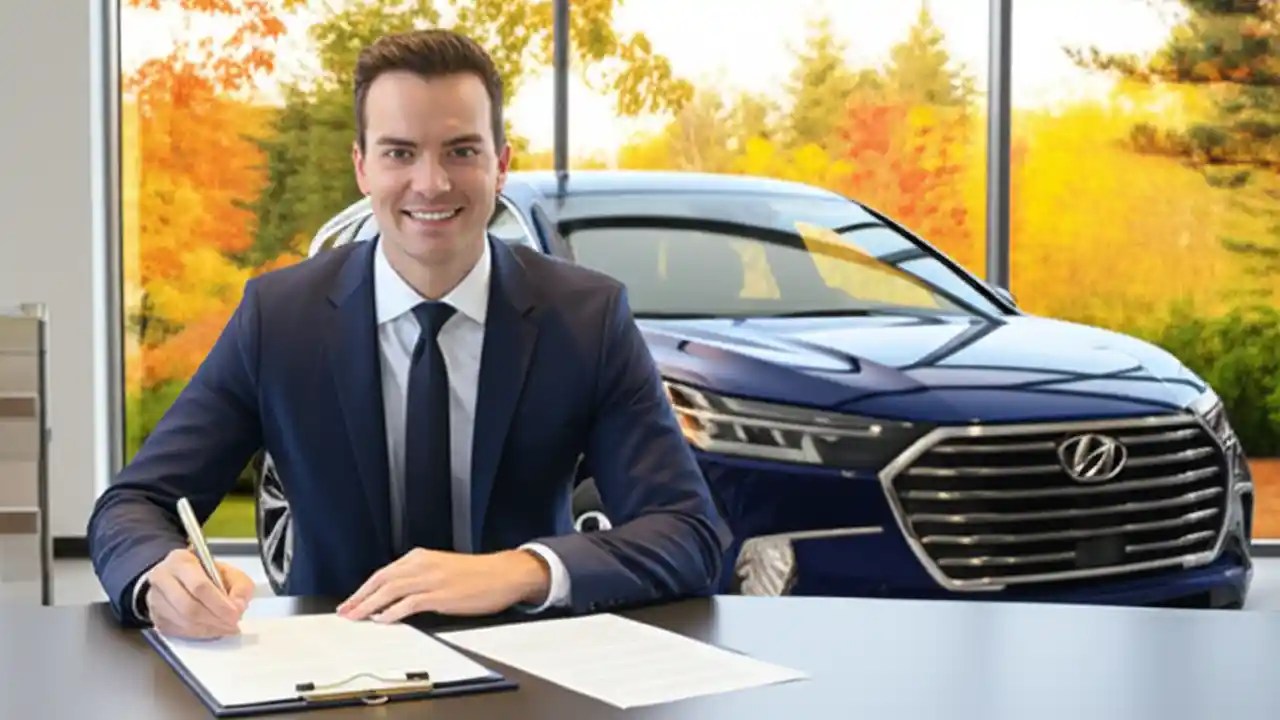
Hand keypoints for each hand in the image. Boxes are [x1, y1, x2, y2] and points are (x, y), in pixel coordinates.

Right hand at [145, 548, 254, 638]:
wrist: (177, 576)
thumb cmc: (203, 573)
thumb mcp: (228, 570)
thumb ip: (239, 586)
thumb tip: (239, 606)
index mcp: (181, 562)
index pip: (199, 586)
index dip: (219, 604)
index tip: (235, 613)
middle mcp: (163, 579)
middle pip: (189, 607)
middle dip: (215, 619)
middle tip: (232, 624)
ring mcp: (155, 599)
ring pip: (183, 622)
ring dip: (209, 629)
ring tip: (226, 627)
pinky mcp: (155, 617)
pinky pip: (179, 632)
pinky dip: (200, 634)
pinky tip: (213, 630)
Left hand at [337, 548, 549, 623]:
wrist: (504, 573)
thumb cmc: (478, 574)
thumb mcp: (443, 569)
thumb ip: (420, 578)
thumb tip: (397, 598)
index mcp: (421, 557)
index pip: (384, 572)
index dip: (364, 588)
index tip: (351, 601)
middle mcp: (422, 564)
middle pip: (381, 580)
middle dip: (359, 597)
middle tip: (345, 611)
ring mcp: (431, 579)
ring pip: (390, 590)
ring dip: (369, 605)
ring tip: (356, 617)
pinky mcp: (441, 594)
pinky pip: (409, 603)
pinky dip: (392, 612)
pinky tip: (383, 620)